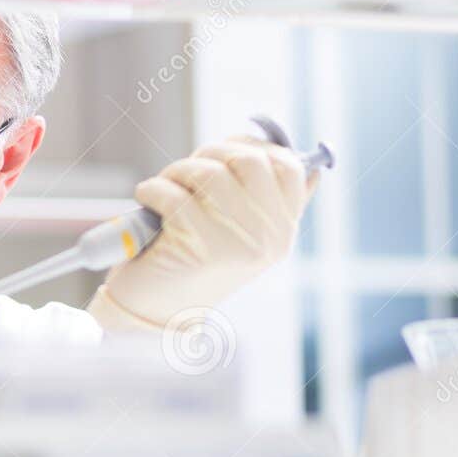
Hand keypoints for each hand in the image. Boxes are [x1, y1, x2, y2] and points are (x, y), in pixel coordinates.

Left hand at [86, 136, 313, 331]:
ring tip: (164, 185)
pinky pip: (174, 194)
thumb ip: (268, 201)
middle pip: (249, 160)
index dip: (251, 146)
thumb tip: (309, 161)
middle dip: (210, 153)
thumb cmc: (193, 261)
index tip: (221, 152)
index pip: (289, 167)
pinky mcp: (198, 248)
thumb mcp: (242, 233)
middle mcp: (269, 238)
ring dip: (177, 170)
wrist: (157, 310)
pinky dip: (152, 190)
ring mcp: (237, 244)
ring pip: (209, 172)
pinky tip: (147, 201)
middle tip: (186, 170)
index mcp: (283, 230)